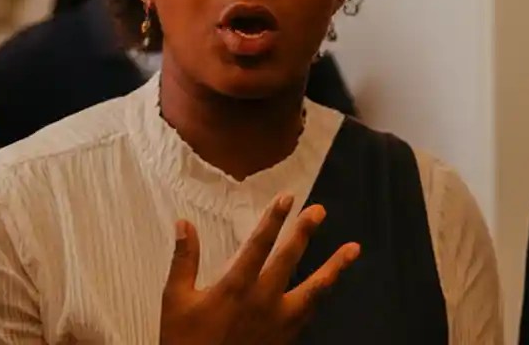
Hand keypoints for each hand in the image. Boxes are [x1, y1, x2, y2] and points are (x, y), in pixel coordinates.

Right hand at [159, 193, 360, 344]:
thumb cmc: (185, 342)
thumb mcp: (175, 300)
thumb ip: (184, 259)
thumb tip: (184, 224)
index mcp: (235, 287)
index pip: (258, 244)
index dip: (273, 219)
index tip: (286, 198)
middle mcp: (262, 301)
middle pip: (289, 259)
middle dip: (304, 232)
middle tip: (319, 211)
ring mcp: (278, 322)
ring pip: (314, 290)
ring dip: (334, 267)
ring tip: (352, 250)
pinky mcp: (286, 339)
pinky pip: (310, 314)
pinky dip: (321, 297)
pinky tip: (329, 287)